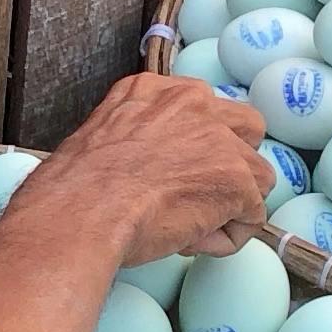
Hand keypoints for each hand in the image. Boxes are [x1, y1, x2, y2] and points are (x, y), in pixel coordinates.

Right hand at [16, 71, 274, 260]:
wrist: (81, 212)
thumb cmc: (75, 192)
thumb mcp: (102, 140)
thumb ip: (138, 141)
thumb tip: (148, 172)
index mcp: (154, 89)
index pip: (200, 110)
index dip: (195, 149)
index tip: (171, 175)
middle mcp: (192, 101)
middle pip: (246, 128)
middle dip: (232, 163)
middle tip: (199, 195)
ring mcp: (220, 139)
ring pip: (256, 177)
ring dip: (229, 205)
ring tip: (188, 228)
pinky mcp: (237, 179)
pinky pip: (250, 218)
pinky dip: (225, 238)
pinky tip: (188, 242)